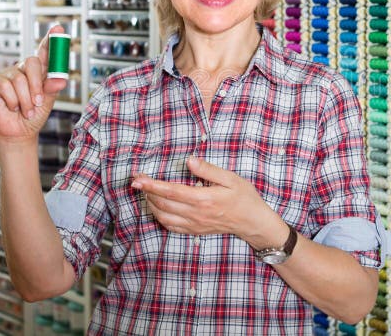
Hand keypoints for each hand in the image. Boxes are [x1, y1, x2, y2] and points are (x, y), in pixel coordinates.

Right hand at [0, 25, 67, 142]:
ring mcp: (9, 74)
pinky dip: (14, 102)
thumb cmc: (35, 114)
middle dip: (37, 85)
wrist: (20, 131)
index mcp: (39, 70)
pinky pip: (7, 88)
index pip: (45, 51)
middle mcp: (23, 69)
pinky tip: (13, 107)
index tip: (58, 29)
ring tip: (27, 110)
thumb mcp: (48, 100)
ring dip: (26, 100)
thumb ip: (52, 88)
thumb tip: (60, 80)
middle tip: (38, 102)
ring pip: (20, 80)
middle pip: (32, 63)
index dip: (51, 39)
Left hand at [131, 156, 282, 244]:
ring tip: (147, 192)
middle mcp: (196, 214)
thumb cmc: (244, 197)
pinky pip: (171, 226)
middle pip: (163, 203)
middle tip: (137, 181)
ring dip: (151, 204)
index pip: (170, 191)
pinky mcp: (195, 231)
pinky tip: (158, 207)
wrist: (253, 222)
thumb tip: (189, 161)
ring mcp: (194, 225)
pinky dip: (160, 217)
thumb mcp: (231, 178)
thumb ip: (208, 170)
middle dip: (147, 192)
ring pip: (163, 216)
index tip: (138, 179)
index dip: (151, 185)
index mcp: (203, 199)